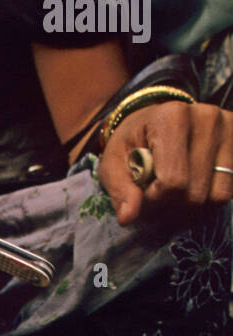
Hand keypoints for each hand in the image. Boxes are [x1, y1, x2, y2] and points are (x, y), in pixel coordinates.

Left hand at [99, 101, 232, 224]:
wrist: (154, 122)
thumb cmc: (132, 144)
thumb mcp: (114, 163)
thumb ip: (120, 189)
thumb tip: (128, 217)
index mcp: (172, 117)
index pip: (173, 181)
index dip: (154, 198)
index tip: (144, 191)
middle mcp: (206, 117)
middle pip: (195, 193)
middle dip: (172, 203)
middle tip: (159, 190)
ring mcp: (227, 127)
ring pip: (216, 195)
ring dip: (192, 203)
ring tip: (176, 187)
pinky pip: (228, 191)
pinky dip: (209, 197)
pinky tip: (193, 184)